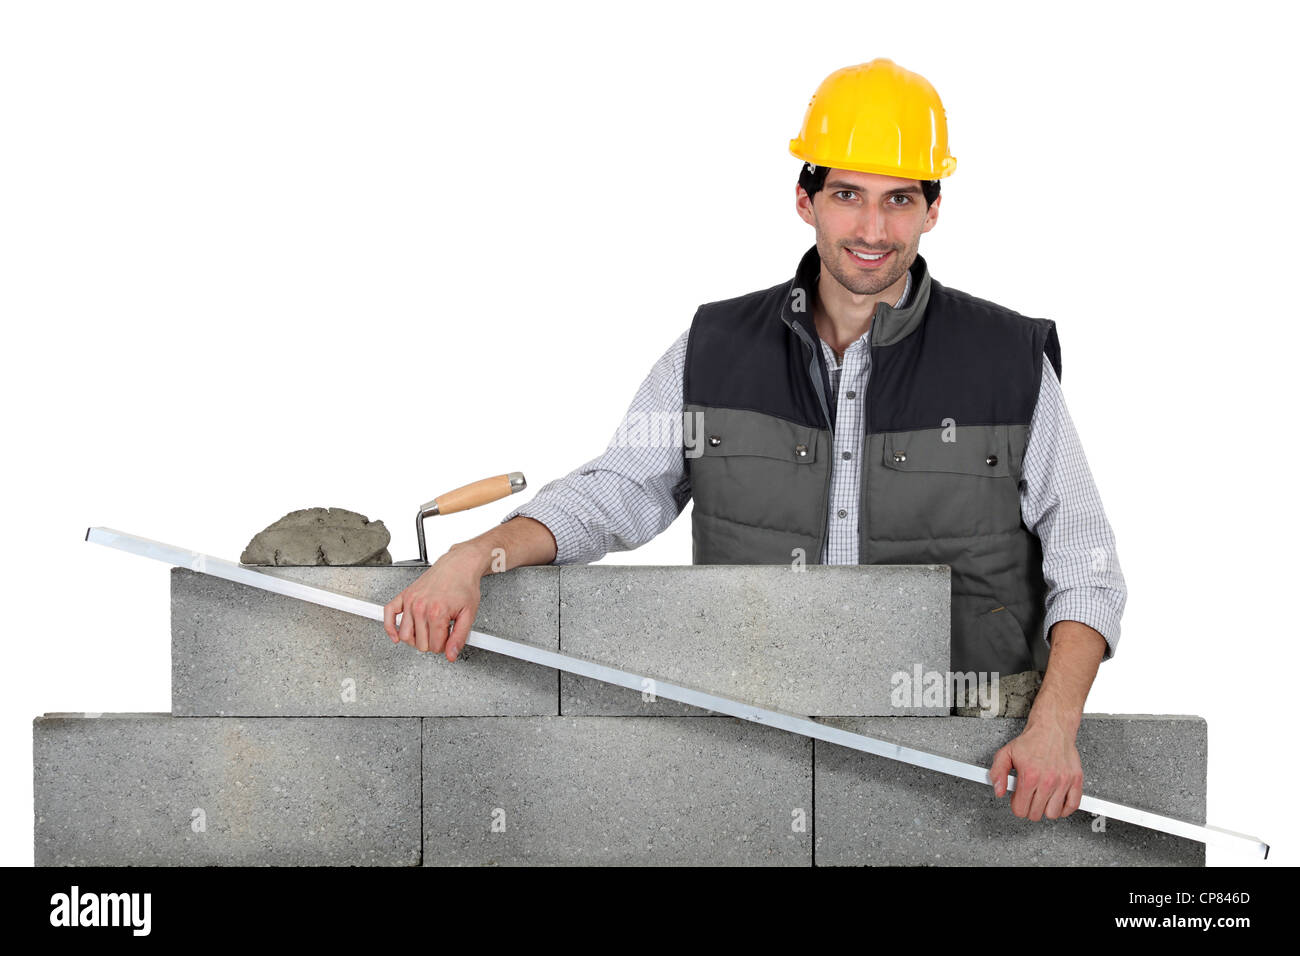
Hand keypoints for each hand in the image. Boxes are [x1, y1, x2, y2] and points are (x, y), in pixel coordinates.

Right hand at [382, 543, 486, 659]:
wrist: (458, 566)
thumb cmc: (464, 586)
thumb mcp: (469, 614)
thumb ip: (459, 637)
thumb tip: (451, 655)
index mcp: (437, 613)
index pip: (435, 646)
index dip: (444, 646)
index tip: (449, 638)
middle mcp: (421, 607)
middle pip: (419, 644)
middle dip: (432, 643)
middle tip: (441, 634)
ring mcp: (410, 601)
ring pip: (404, 635)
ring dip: (415, 639)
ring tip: (427, 633)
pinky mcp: (404, 596)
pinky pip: (389, 614)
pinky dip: (390, 628)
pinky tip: (396, 635)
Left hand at [988, 715, 1083, 820]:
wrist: (1052, 728)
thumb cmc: (1031, 741)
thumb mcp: (1006, 753)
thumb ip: (998, 772)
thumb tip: (998, 791)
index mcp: (1030, 776)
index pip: (1021, 809)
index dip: (1017, 806)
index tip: (1018, 799)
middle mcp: (1048, 781)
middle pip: (1036, 814)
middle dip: (1029, 808)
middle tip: (1029, 797)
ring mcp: (1064, 782)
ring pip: (1053, 814)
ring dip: (1046, 809)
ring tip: (1042, 798)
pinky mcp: (1076, 781)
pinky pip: (1072, 806)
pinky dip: (1064, 809)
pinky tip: (1057, 801)